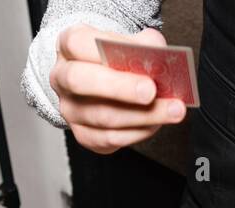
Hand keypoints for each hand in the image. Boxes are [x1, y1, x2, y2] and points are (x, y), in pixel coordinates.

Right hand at [51, 25, 185, 153]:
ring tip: (172, 110)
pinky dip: (139, 132)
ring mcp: (70, 110)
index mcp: (69, 46)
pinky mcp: (83, 135)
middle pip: (81, 82)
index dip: (107, 48)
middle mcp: (62, 78)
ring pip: (102, 117)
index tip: (138, 53)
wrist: (105, 79)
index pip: (78, 43)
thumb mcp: (128, 41)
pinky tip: (157, 123)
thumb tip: (160, 60)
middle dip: (120, 88)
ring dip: (142, 116)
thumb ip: (143, 45)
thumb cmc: (117, 58)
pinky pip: (110, 139)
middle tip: (151, 92)